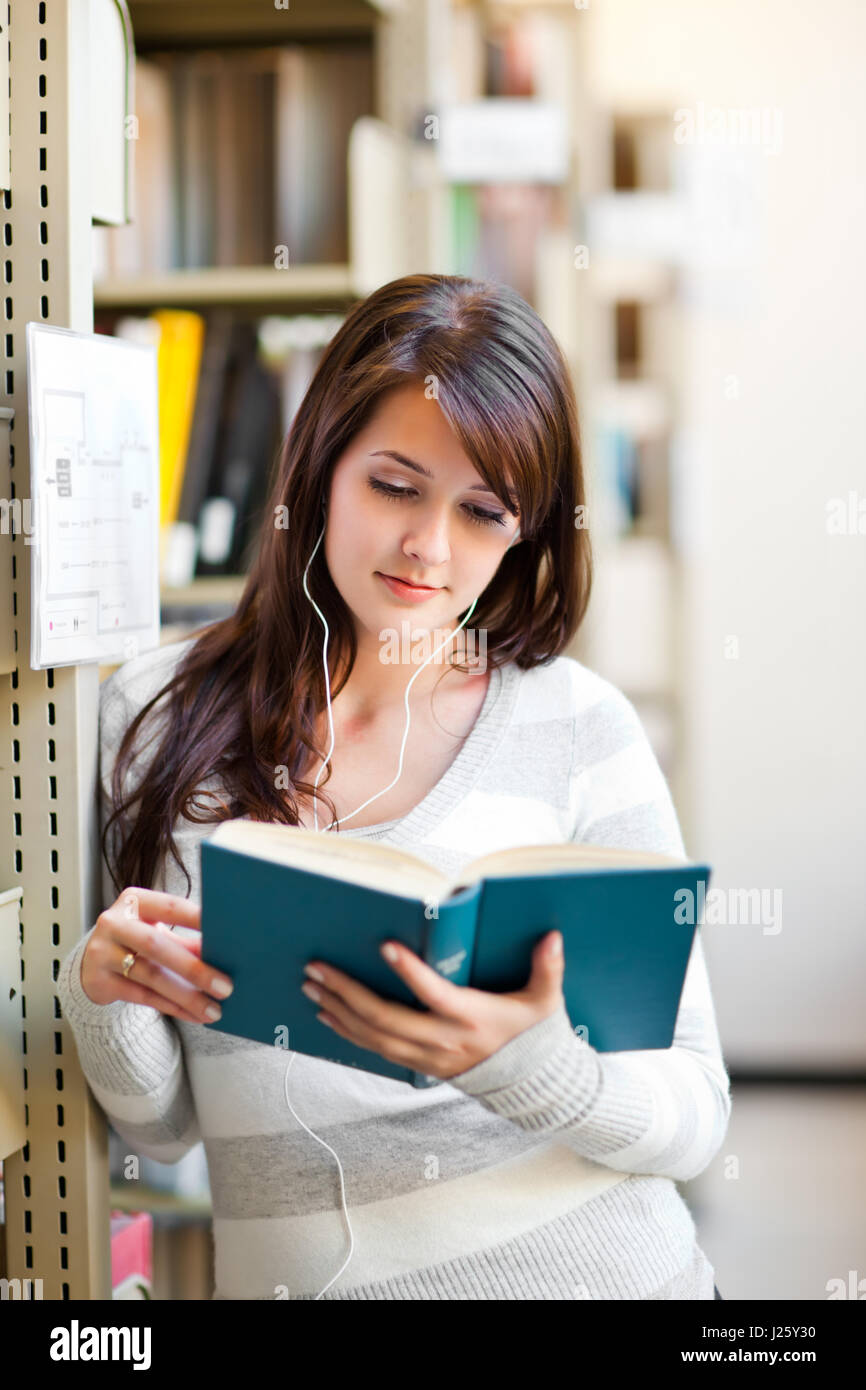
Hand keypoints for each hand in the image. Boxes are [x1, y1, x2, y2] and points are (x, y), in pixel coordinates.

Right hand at [80, 886, 233, 1024]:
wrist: (92, 965)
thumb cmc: (136, 943)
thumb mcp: (158, 933)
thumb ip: (186, 941)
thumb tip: (226, 954)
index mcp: (134, 901)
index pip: (171, 906)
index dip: (198, 919)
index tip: (227, 934)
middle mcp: (114, 923)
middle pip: (157, 945)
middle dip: (194, 968)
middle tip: (225, 987)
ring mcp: (102, 952)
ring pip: (151, 976)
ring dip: (187, 996)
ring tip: (213, 1010)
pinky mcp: (98, 981)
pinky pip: (142, 996)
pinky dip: (172, 1007)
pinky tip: (194, 1015)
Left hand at [301, 930, 564, 1080]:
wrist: (531, 1087)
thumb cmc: (534, 1035)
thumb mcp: (545, 1002)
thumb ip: (548, 969)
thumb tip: (552, 936)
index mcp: (470, 1017)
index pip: (434, 994)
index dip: (409, 972)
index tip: (385, 947)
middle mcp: (442, 1040)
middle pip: (385, 1018)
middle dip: (347, 992)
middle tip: (318, 968)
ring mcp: (426, 1057)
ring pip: (372, 1036)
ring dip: (338, 1010)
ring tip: (311, 986)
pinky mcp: (419, 1066)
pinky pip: (375, 1050)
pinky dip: (347, 1032)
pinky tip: (327, 1014)